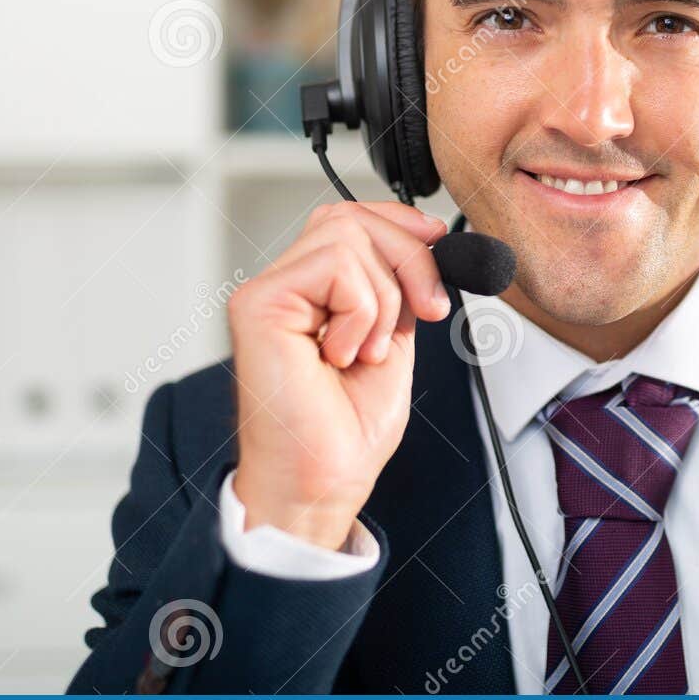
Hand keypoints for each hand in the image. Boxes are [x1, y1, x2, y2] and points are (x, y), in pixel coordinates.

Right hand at [226, 200, 451, 550]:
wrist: (323, 481)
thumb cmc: (346, 430)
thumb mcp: (394, 339)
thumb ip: (398, 288)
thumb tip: (428, 238)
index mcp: (313, 292)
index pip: (351, 219)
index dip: (401, 222)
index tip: (440, 247)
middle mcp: (285, 286)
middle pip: (352, 218)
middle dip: (409, 257)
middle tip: (427, 310)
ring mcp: (267, 292)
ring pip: (348, 237)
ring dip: (384, 299)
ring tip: (365, 352)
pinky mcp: (258, 304)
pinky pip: (336, 268)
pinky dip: (362, 313)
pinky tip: (340, 357)